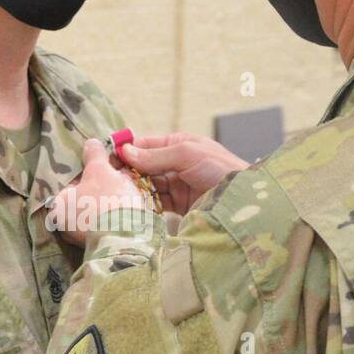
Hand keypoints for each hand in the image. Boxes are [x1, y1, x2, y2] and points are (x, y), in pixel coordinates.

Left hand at [47, 138, 143, 245]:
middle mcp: (64, 225)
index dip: (90, 171)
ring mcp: (81, 239)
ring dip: (110, 199)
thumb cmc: (107, 200)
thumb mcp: (100, 170)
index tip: (105, 166)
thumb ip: (94, 155)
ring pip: (96, 210)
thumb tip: (91, 143)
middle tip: (118, 176)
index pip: (71, 182)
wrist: (128, 238)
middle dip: (101, 185)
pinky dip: (115, 215)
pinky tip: (129, 206)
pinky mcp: (99, 246)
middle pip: (84, 197)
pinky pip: (106, 223)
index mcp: (57, 205)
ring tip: (127, 190)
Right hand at [119, 133, 247, 212]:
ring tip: (118, 196)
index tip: (107, 159)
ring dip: (135, 191)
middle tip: (109, 181)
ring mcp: (177, 186)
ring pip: (148, 186)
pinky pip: (156, 204)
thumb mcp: (188, 154)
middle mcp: (176, 164)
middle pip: (144, 167)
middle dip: (128, 173)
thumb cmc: (223, 170)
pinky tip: (133, 208)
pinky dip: (145, 205)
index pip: (146, 145)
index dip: (127, 151)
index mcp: (180, 145)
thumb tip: (125, 152)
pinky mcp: (179, 206)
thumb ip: (156, 155)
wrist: (246, 202)